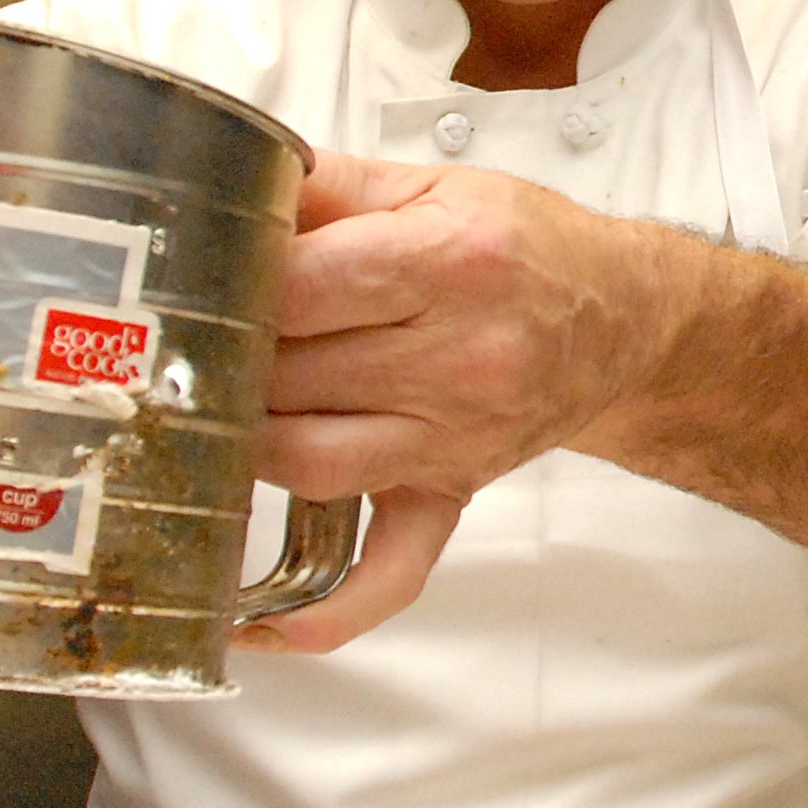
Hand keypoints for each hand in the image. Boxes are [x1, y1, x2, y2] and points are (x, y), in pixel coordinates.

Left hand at [234, 149, 672, 649]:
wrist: (622, 317)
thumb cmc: (527, 247)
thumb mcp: (432, 185)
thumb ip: (325, 184)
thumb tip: (226, 187)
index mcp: (449, 263)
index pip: (298, 288)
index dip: (231, 288)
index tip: (195, 283)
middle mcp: (458, 358)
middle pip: (291, 377)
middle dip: (227, 361)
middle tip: (185, 345)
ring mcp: (455, 437)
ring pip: (311, 462)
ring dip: (244, 447)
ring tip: (212, 416)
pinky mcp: (453, 492)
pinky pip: (393, 570)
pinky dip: (330, 609)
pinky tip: (266, 623)